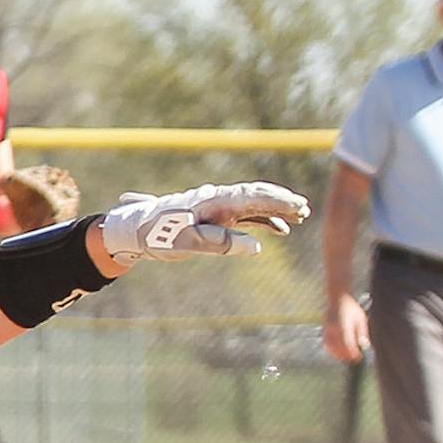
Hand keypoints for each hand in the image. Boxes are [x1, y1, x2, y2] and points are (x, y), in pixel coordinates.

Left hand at [100, 182, 309, 262]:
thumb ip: (220, 242)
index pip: (252, 196)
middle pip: (257, 196)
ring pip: (254, 206)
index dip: (277, 201)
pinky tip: (279, 229)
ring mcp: (218, 208)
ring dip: (276, 210)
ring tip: (301, 217)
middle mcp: (218, 200)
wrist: (135, 232)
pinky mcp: (215, 218)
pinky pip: (244, 216)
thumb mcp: (188, 242)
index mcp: (214, 200)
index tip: (298, 206)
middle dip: (282, 202)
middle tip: (306, 209)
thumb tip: (255, 246)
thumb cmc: (159, 235)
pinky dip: (263, 220)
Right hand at [323, 295, 369, 363]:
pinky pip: (327, 344)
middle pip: (339, 347)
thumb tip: (364, 345)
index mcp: (344, 325)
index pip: (348, 343)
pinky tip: (338, 353)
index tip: (359, 357)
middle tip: (355, 360)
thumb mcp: (361, 319)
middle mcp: (334, 328)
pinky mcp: (324, 330)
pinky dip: (332, 350)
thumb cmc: (351, 308)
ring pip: (331, 347)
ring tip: (347, 358)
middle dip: (347, 355)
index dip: (353, 352)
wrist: (337, 299)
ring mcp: (327, 330)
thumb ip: (362, 332)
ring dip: (339, 354)